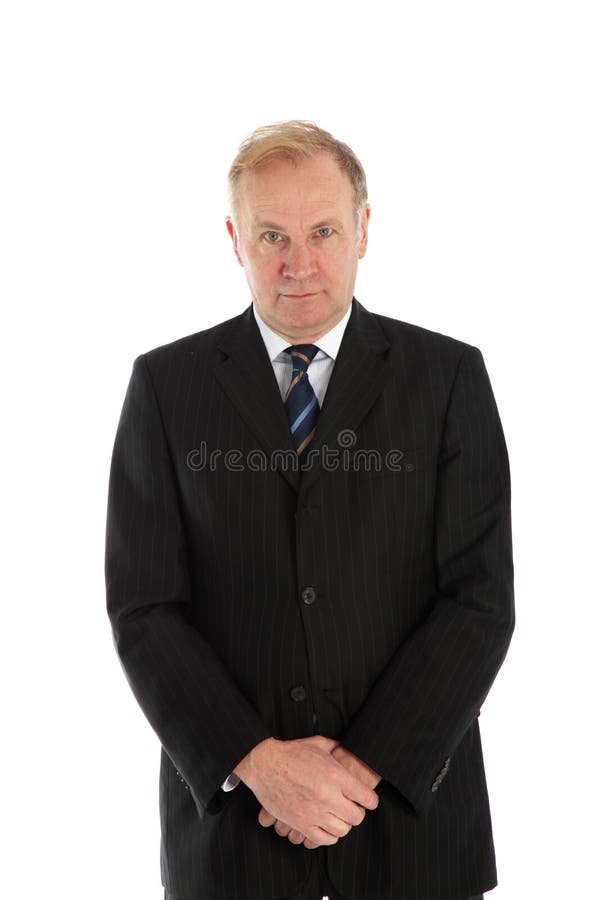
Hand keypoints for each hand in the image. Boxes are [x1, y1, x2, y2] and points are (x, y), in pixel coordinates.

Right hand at [234, 735, 378, 847]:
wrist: (263, 764)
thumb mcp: (318, 744)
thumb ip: (336, 748)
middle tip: (352, 807)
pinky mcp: (300, 823)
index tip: (368, 800)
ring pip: (341, 830)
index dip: (370, 800)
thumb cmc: (291, 752)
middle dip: (357, 813)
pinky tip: (327, 825)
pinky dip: (329, 835)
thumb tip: (347, 749)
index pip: (366, 798)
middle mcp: (327, 795)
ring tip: (338, 816)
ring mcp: (313, 812)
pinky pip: (324, 839)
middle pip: (356, 817)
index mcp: (335, 775)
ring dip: (343, 824)